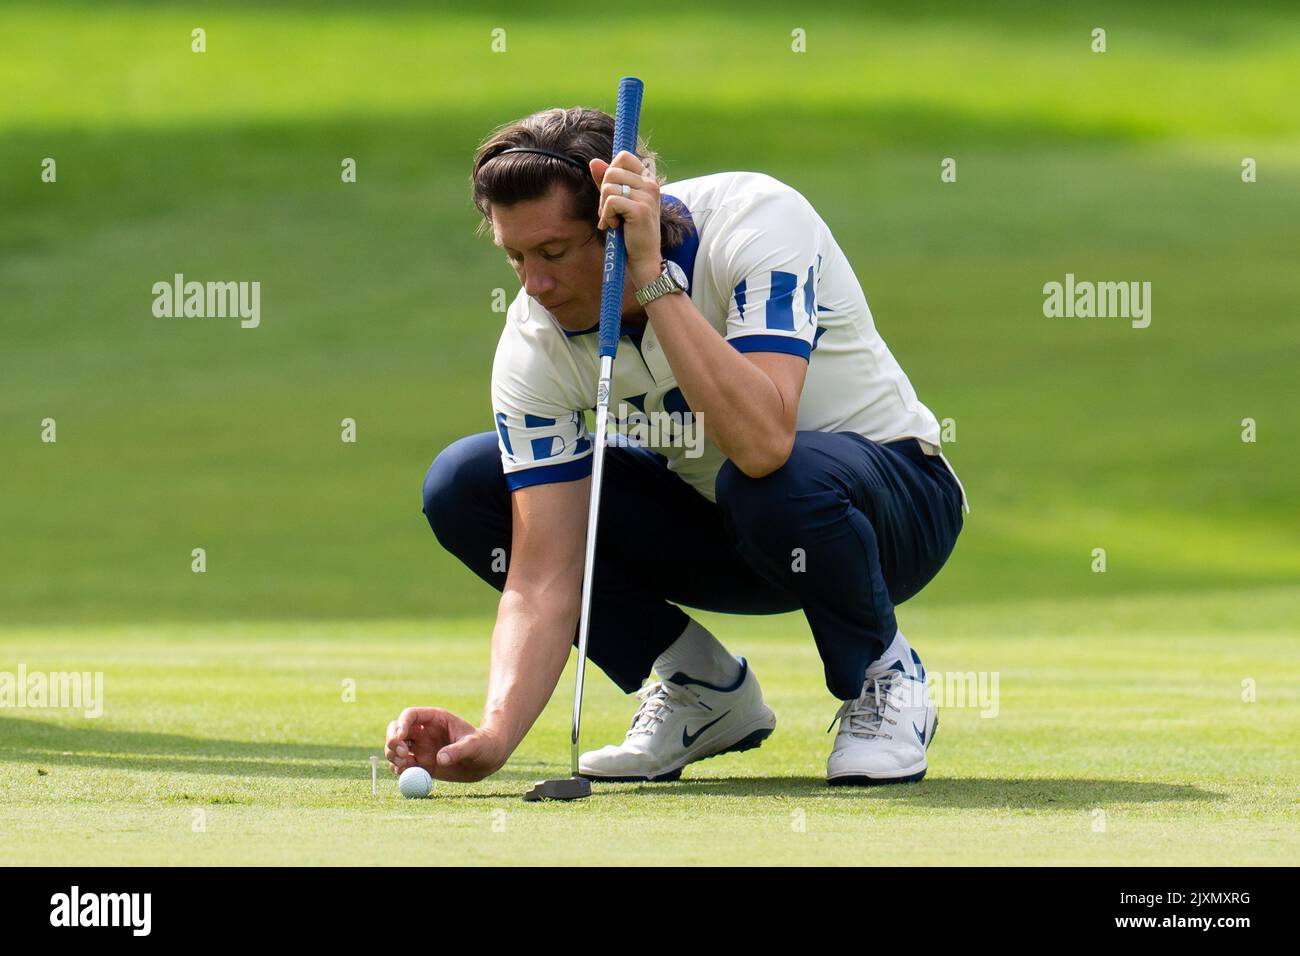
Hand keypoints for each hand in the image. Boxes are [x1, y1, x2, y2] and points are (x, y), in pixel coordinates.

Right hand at [384, 706, 507, 782]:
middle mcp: (424, 732)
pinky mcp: (421, 764)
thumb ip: (458, 750)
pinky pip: (402, 765)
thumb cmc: (483, 746)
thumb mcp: (475, 745)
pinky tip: (407, 773)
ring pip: (395, 748)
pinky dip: (399, 769)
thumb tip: (440, 759)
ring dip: (392, 756)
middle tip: (400, 753)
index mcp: (435, 719)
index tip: (400, 738)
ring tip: (404, 764)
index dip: (401, 725)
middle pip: (396, 730)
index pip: (410, 715)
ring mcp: (421, 748)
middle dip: (392, 740)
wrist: (486, 761)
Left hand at [590, 150, 661, 284]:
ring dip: (604, 207)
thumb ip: (607, 182)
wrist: (643, 260)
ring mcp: (647, 196)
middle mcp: (651, 184)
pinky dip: (607, 216)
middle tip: (611, 212)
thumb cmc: (630, 232)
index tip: (614, 194)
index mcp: (648, 180)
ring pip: (609, 186)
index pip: (623, 157)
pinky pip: (611, 201)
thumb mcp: (618, 204)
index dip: (610, 172)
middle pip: (611, 171)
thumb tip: (593, 161)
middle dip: (603, 193)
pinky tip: (615, 226)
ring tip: (614, 221)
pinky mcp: (640, 209)